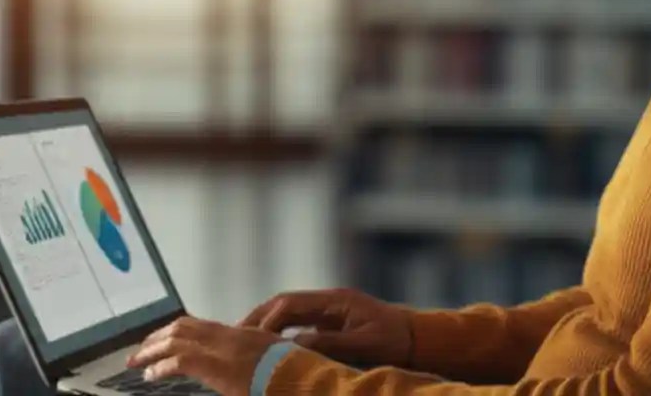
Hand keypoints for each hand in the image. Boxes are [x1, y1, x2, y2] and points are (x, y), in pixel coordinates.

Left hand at [127, 316, 283, 395]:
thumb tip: (241, 365)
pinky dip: (160, 367)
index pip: (199, 326)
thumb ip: (254, 356)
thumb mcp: (273, 359)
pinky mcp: (216, 367)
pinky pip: (180, 361)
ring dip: (152, 350)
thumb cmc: (292, 374)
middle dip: (158, 337)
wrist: (301, 379)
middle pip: (183, 327)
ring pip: (176, 339)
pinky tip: (150, 375)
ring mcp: (221, 348)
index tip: (161, 340)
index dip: (175, 331)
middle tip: (140, 350)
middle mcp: (227, 335)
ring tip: (136, 361)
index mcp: (240, 334)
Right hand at [239, 288, 412, 368]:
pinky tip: (268, 349)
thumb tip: (293, 346)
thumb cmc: (395, 341)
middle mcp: (328, 301)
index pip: (290, 304)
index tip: (249, 338)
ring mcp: (329, 311)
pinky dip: (280, 334)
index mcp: (335, 301)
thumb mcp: (364, 345)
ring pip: (288, 313)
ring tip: (243, 343)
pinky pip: (298, 324)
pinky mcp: (331, 323)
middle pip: (283, 304)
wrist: (418, 338)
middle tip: (232, 335)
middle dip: (257, 318)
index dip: (266, 319)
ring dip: (266, 325)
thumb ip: (329, 344)